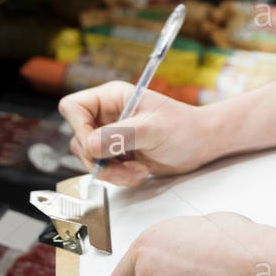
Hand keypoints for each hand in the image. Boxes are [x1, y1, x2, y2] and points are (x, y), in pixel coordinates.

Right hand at [59, 81, 217, 186]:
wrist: (201, 144)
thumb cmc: (184, 127)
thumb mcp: (153, 129)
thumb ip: (120, 136)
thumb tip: (90, 144)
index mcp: (112, 97)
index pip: (73, 107)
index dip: (79, 129)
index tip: (97, 147)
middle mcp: (107, 115)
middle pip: (78, 138)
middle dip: (99, 159)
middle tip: (123, 166)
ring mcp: (111, 135)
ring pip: (89, 158)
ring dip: (110, 172)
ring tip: (137, 171)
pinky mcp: (117, 153)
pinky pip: (103, 169)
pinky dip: (118, 177)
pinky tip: (139, 172)